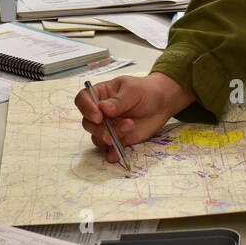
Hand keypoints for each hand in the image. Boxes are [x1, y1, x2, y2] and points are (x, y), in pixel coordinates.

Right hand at [74, 73, 193, 162]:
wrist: (162, 103)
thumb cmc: (146, 91)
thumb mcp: (132, 91)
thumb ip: (117, 101)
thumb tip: (102, 109)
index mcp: (101, 94)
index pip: (83, 100)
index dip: (86, 108)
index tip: (98, 115)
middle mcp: (101, 112)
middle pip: (88, 123)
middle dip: (99, 128)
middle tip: (112, 129)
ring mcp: (109, 127)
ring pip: (98, 137)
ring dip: (110, 137)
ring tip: (130, 126)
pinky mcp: (119, 139)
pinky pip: (110, 149)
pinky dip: (112, 153)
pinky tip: (117, 153)